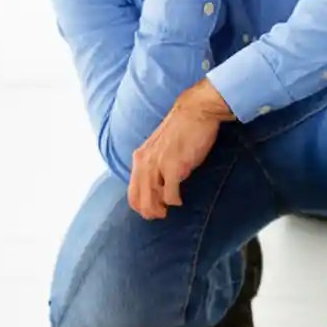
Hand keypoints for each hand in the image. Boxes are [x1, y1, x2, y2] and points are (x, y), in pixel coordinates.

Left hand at [129, 80, 235, 219]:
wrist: (195, 112)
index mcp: (140, 157)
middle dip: (148, 212)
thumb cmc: (182, 129)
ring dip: (159, 209)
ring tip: (167, 211)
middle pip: (139, 199)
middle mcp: (144, 162)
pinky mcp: (174, 167)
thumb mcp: (159, 146)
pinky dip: (174, 201)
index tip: (151, 209)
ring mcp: (158, 165)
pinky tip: (180, 200)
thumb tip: (157, 183)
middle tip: (160, 215)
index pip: (131, 191)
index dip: (139, 205)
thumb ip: (154, 162)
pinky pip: (170, 195)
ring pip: (151, 200)